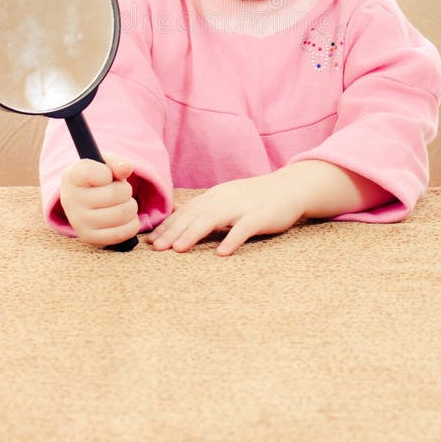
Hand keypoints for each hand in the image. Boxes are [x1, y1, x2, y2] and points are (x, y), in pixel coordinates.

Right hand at [59, 152, 139, 246]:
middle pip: (115, 194)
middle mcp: (70, 200)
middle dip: (126, 190)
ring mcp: (78, 221)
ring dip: (131, 206)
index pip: (91, 172)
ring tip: (123, 203)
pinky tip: (126, 217)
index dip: (107, 172)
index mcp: (72, 176)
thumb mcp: (104, 164)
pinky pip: (121, 233)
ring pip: (121, 213)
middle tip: (121, 190)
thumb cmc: (97, 177)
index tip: (106, 175)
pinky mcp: (89, 237)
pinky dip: (132, 223)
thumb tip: (126, 169)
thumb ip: (116, 163)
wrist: (83, 200)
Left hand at [145, 171, 303, 255]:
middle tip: (156, 248)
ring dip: (194, 234)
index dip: (168, 225)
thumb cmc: (256, 198)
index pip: (186, 211)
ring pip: (213, 219)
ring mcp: (242, 207)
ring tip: (178, 249)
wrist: (289, 188)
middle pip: (194, 215)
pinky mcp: (260, 216)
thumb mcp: (227, 198)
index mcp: (215, 196)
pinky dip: (232, 239)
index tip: (151, 240)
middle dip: (173, 231)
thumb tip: (180, 217)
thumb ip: (206, 207)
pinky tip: (222, 253)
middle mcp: (224, 199)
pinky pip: (244, 228)